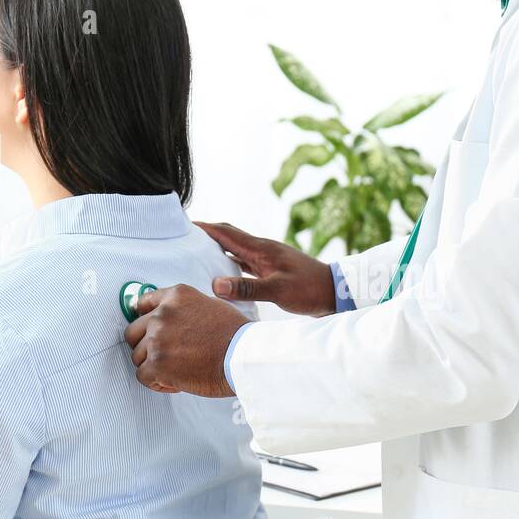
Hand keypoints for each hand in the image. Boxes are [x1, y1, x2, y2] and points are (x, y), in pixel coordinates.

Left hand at [124, 284, 248, 396]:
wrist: (243, 357)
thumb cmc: (235, 335)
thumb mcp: (210, 305)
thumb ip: (184, 309)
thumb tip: (172, 317)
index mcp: (176, 296)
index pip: (142, 303)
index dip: (144, 320)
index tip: (148, 330)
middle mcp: (162, 314)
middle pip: (133, 332)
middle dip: (146, 345)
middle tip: (165, 356)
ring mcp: (157, 339)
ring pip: (137, 356)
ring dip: (153, 365)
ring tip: (177, 371)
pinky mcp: (157, 364)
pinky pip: (142, 376)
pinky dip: (157, 382)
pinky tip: (176, 382)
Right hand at [197, 221, 337, 316]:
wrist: (335, 293)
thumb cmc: (310, 290)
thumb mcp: (278, 291)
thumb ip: (247, 288)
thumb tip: (215, 284)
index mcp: (261, 249)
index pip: (226, 232)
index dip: (204, 227)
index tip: (182, 224)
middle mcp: (262, 251)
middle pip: (228, 238)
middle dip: (206, 236)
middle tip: (184, 239)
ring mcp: (267, 260)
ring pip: (235, 251)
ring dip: (216, 251)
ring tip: (196, 256)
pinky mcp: (272, 272)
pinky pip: (244, 265)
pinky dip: (230, 266)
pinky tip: (223, 276)